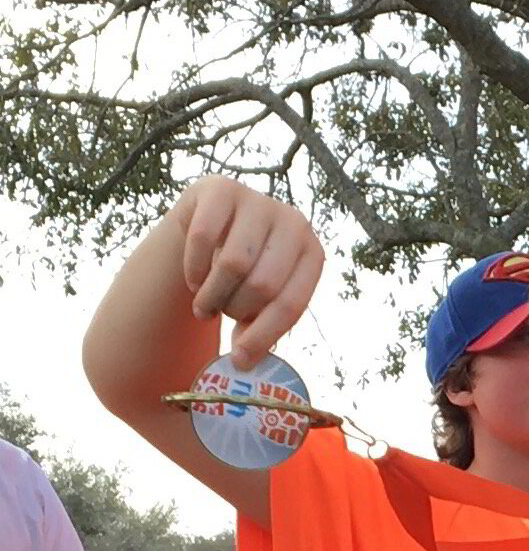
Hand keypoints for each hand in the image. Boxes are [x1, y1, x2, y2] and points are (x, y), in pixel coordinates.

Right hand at [170, 176, 324, 368]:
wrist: (213, 226)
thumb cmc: (245, 273)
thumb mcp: (262, 301)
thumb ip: (260, 327)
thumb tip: (243, 362)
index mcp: (312, 254)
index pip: (291, 304)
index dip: (263, 336)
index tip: (239, 360)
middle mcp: (293, 222)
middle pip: (262, 286)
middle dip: (235, 311)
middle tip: (220, 316)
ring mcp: (258, 200)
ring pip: (232, 265)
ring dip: (212, 295)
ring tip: (206, 304)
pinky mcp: (221, 188)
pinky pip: (202, 239)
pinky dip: (194, 269)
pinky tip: (195, 279)